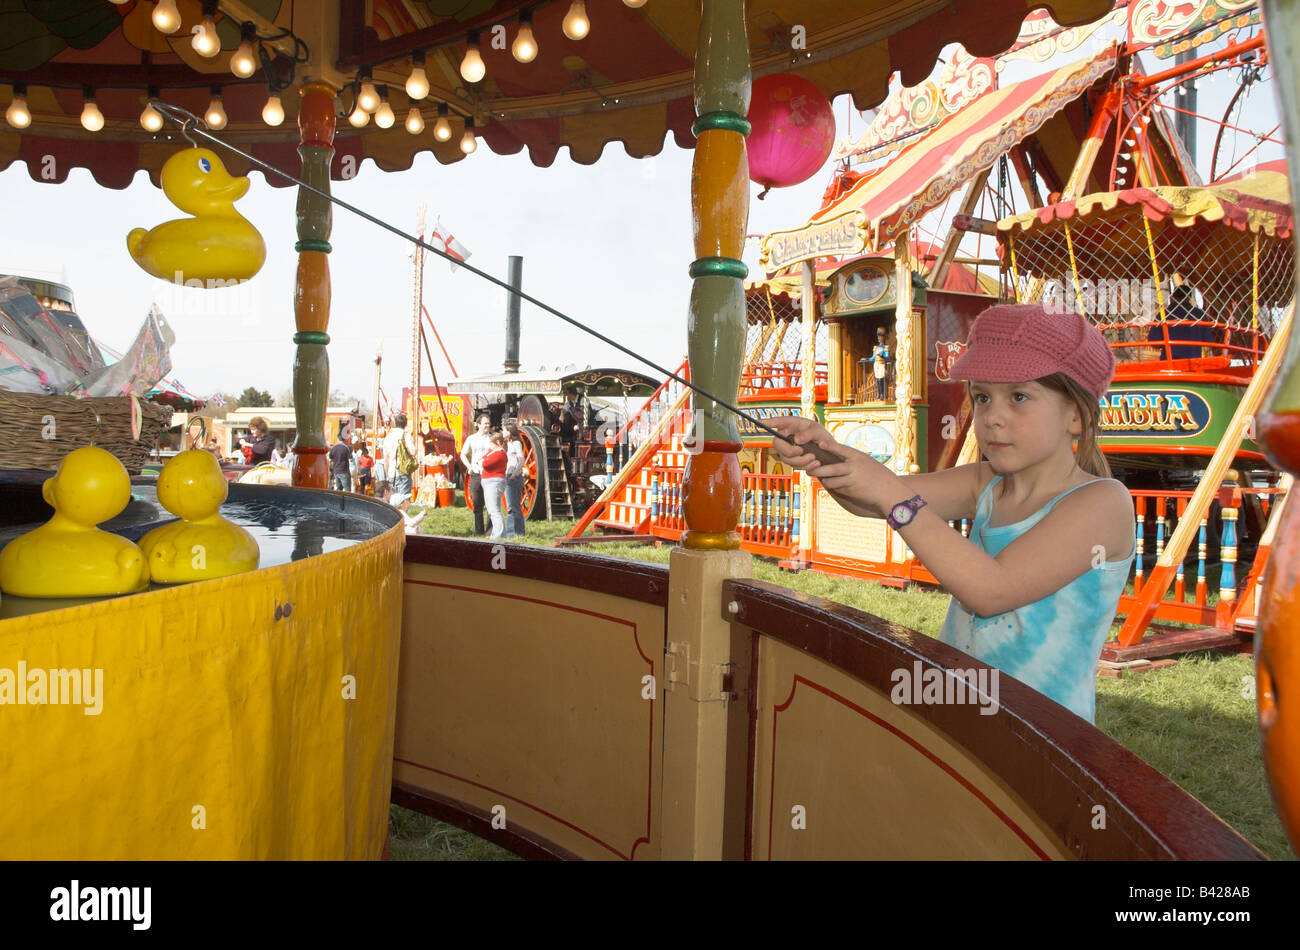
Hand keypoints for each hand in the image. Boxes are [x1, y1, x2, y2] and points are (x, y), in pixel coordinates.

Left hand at [767, 417, 894, 517]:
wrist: (890, 492)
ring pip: (830, 479)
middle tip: (808, 469)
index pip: (841, 449)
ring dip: (823, 479)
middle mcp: (854, 467)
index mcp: (858, 457)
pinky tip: (832, 484)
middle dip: (817, 469)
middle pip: (830, 468)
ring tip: (817, 476)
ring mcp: (852, 479)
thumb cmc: (878, 475)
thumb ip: (851, 460)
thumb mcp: (866, 462)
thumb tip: (835, 458)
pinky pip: (836, 487)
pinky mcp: (851, 490)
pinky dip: (832, 486)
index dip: (829, 446)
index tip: (820, 443)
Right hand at [767, 417, 841, 471]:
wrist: (828, 451)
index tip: (759, 422)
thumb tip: (797, 440)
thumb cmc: (820, 436)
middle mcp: (785, 437)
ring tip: (815, 458)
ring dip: (801, 460)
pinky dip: (805, 466)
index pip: (777, 421)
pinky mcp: (791, 460)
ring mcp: (786, 450)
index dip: (767, 422)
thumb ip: (808, 433)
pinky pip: (794, 466)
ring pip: (786, 458)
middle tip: (802, 451)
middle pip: (777, 444)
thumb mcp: (818, 431)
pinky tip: (816, 463)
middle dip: (789, 451)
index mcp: (790, 424)